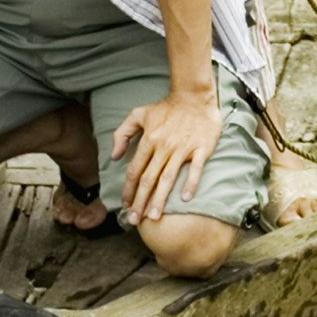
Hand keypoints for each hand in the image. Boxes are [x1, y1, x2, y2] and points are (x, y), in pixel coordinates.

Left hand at [113, 78, 225, 221]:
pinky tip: (185, 199)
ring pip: (168, 178)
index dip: (128, 189)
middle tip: (134, 220)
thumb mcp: (139, 114)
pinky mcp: (201, 148)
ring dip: (160, 199)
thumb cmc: (166, 107)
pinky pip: (195, 169)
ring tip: (154, 217)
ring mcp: (183, 148)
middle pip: (149, 179)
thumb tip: (115, 156)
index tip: (125, 205)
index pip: (135, 170)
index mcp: (149, 139)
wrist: (194, 96)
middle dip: (140, 202)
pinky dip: (190, 184)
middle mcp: (164, 146)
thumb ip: (123, 133)